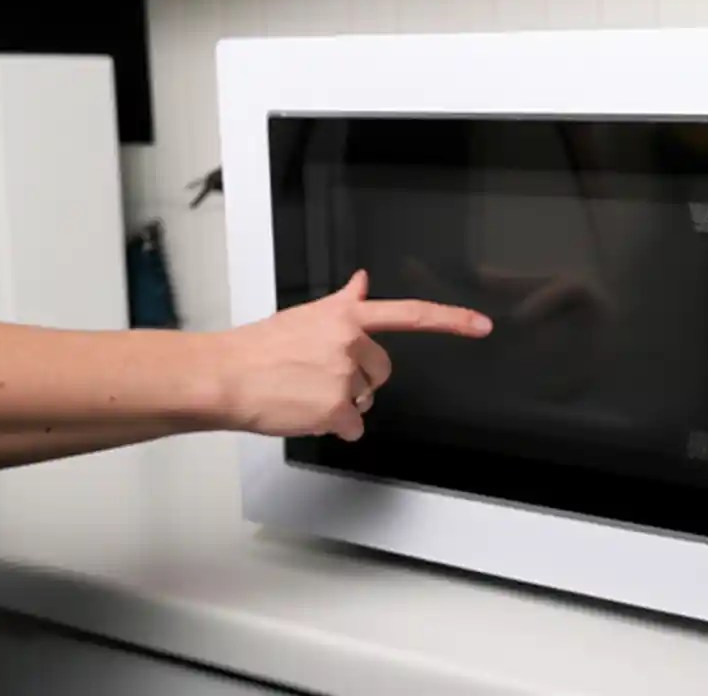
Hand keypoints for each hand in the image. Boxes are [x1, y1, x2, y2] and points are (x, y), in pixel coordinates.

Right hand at [215, 270, 491, 440]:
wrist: (225, 375)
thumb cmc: (259, 347)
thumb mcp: (307, 315)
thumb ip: (344, 302)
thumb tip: (363, 280)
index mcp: (346, 317)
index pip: (411, 313)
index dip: (452, 320)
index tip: (482, 325)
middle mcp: (351, 343)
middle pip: (381, 372)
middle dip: (359, 380)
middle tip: (318, 376)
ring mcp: (345, 377)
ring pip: (364, 401)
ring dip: (340, 403)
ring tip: (303, 391)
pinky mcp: (335, 410)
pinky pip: (351, 427)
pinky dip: (331, 426)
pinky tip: (303, 411)